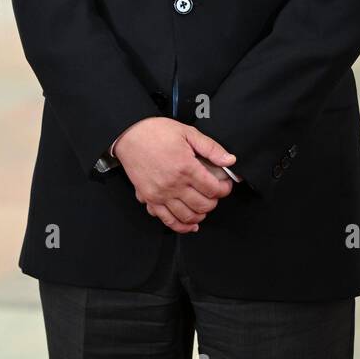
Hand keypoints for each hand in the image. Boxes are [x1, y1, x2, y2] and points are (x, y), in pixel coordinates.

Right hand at [114, 117, 235, 232]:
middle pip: (203, 205)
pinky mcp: (150, 200)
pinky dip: (182, 226)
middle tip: (215, 193)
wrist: (129, 135)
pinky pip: (168, 220)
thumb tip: (230, 159)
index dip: (225, 188)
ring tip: (204, 206)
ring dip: (201, 215)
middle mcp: (174, 184)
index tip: (225, 184)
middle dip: (214, 201)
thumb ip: (211, 147)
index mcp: (185, 167)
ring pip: (188, 217)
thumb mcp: (187, 132)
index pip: (213, 189)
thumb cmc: (156, 132)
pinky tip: (190, 224)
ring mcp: (161, 195)